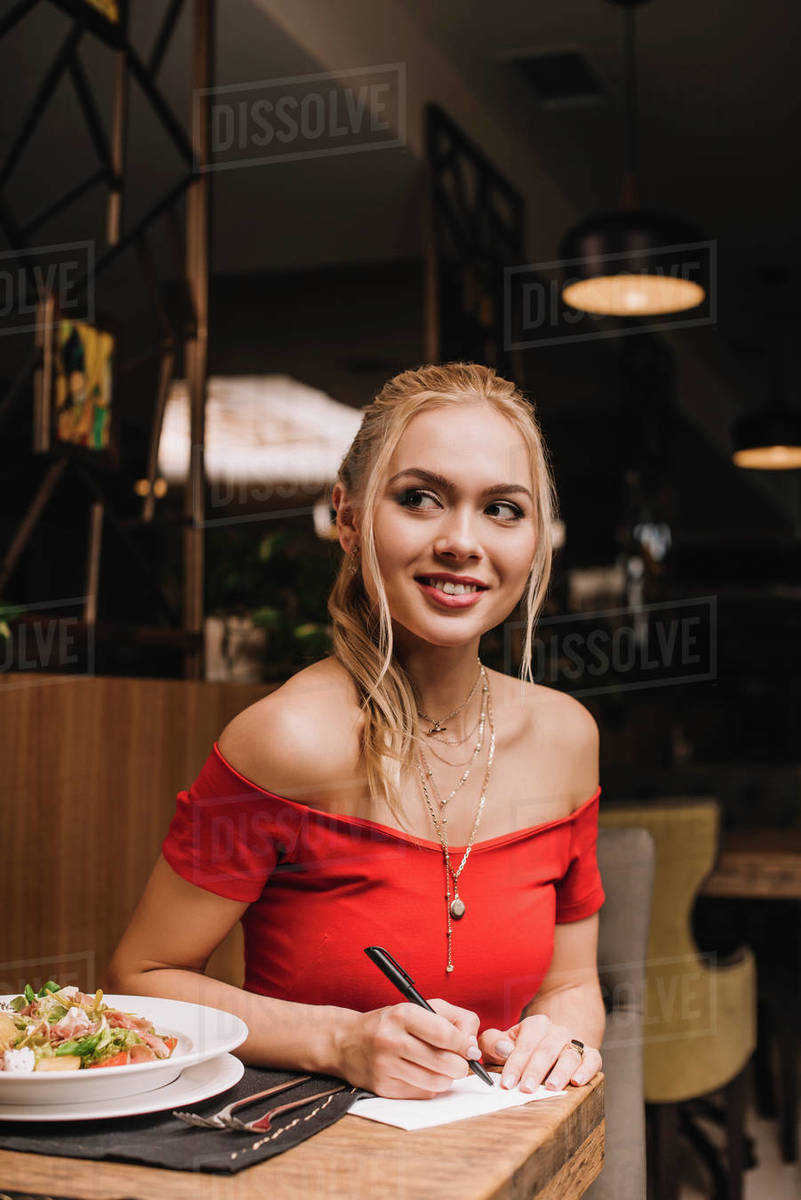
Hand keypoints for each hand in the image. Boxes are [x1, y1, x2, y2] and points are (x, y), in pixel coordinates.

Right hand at [335, 998, 480, 1098]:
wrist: (346, 1042)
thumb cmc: (391, 1024)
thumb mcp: (418, 1008)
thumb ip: (451, 1019)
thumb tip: (472, 1045)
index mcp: (402, 1014)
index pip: (444, 1034)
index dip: (464, 1044)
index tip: (471, 1049)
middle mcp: (391, 1040)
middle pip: (444, 1062)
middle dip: (461, 1065)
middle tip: (460, 1062)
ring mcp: (385, 1066)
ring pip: (436, 1082)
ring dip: (447, 1078)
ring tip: (441, 1068)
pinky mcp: (383, 1088)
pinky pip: (422, 1094)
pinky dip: (430, 1087)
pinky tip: (423, 1075)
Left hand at [478, 1014, 600, 1091]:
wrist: (549, 1046)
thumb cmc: (519, 1050)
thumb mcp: (501, 1043)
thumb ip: (493, 1043)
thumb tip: (504, 1050)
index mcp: (535, 1025)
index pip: (525, 1044)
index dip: (515, 1064)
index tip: (507, 1084)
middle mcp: (556, 1031)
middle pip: (546, 1049)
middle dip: (535, 1070)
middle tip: (526, 1088)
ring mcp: (574, 1042)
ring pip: (569, 1055)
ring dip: (560, 1071)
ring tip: (552, 1087)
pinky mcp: (589, 1055)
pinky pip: (592, 1059)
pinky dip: (587, 1070)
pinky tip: (578, 1081)